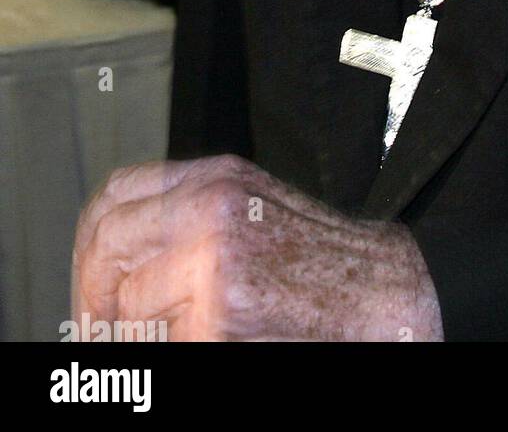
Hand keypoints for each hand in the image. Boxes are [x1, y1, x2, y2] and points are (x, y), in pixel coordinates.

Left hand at [71, 154, 442, 341]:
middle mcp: (210, 209)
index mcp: (218, 178)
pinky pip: (160, 345)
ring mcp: (212, 262)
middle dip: (94, 299)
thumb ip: (194, 216)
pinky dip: (170, 353)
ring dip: (133, 336)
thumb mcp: (257, 210)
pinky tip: (204, 346)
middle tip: (104, 335)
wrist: (391, 295)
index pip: (115, 196)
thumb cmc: (330, 265)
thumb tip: (120, 258)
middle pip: (105, 245)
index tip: (95, 285)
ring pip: (126, 305)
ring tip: (162, 346)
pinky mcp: (219, 317)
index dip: (92, 245)